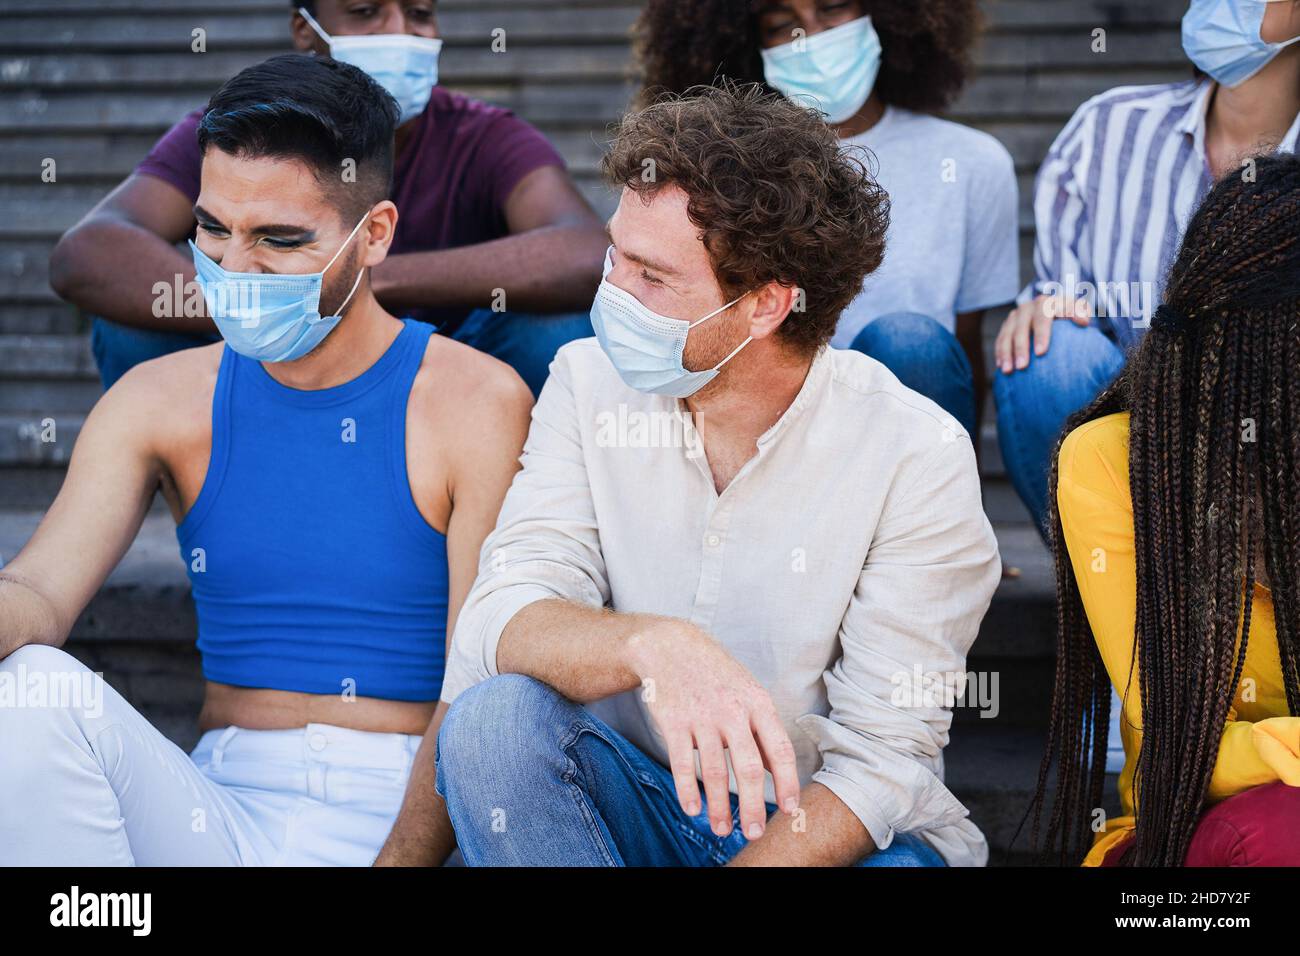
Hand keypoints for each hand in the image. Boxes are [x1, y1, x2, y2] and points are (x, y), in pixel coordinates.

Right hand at [623, 621, 800, 840]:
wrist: (671, 646)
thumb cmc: (717, 675)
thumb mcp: (748, 692)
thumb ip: (764, 731)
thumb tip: (779, 771)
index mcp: (758, 703)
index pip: (780, 749)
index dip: (787, 781)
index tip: (791, 808)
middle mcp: (732, 710)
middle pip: (748, 767)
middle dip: (754, 805)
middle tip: (755, 833)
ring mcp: (701, 716)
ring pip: (713, 770)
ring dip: (719, 806)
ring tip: (723, 830)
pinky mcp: (673, 722)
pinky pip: (681, 762)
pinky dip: (687, 790)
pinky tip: (693, 809)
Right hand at [993, 294, 1090, 373]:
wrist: (1055, 313)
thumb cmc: (1070, 316)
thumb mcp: (1079, 310)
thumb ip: (1082, 312)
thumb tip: (1082, 321)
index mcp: (1046, 303)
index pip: (1042, 316)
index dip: (1040, 333)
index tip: (1041, 353)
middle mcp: (1028, 308)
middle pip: (1021, 327)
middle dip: (1021, 347)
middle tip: (1022, 366)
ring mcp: (1015, 316)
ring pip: (1007, 334)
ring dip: (1006, 353)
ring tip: (1008, 371)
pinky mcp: (1006, 326)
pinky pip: (1000, 340)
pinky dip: (1000, 353)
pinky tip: (1001, 368)